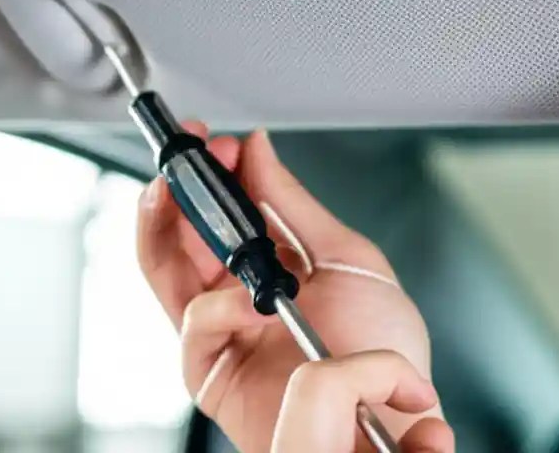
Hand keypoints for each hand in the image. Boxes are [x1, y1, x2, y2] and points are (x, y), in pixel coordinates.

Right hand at [137, 126, 438, 451]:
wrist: (394, 413)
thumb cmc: (384, 351)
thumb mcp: (348, 258)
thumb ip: (295, 205)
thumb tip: (259, 151)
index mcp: (275, 268)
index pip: (226, 213)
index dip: (214, 176)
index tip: (215, 143)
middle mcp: (241, 297)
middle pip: (185, 237)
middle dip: (181, 188)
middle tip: (189, 153)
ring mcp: (224, 334)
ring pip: (168, 273)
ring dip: (165, 224)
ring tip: (176, 191)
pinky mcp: (214, 375)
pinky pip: (193, 330)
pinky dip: (214, 306)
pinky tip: (248, 296)